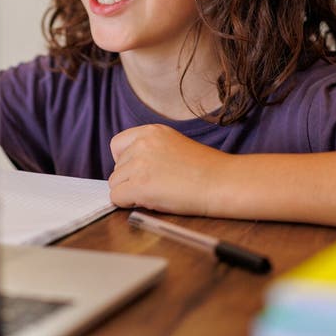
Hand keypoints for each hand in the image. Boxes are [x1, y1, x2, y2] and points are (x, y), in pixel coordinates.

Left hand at [108, 124, 228, 214]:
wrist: (221, 181)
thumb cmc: (204, 169)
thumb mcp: (173, 144)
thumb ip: (151, 150)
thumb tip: (130, 169)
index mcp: (151, 130)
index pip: (117, 144)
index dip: (124, 161)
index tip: (136, 171)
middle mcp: (142, 143)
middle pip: (116, 167)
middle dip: (129, 179)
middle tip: (154, 186)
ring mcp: (139, 163)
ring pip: (115, 183)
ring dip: (129, 192)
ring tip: (156, 194)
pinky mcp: (140, 185)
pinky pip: (116, 198)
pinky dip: (127, 204)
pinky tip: (148, 202)